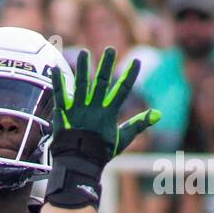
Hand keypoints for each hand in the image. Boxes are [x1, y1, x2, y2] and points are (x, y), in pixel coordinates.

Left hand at [45, 46, 158, 208]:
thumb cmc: (101, 152)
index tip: (136, 61)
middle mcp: (94, 107)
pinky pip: (60, 94)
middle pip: (101, 82)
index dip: (130, 75)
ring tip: (84, 52)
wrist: (79, 162)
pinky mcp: (63, 112)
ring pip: (80, 84)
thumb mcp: (123, 139)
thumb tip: (158, 114)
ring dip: (82, 67)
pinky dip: (58, 81)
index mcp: (109, 113)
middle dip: (106, 65)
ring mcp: (77, 108)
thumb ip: (139, 124)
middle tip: (110, 49)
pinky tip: (55, 67)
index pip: (122, 90)